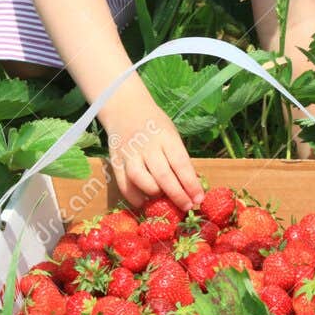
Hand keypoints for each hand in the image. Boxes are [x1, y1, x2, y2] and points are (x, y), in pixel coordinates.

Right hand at [99, 83, 205, 211]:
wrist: (125, 108)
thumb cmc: (154, 124)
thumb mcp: (171, 134)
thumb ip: (179, 157)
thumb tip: (191, 186)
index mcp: (165, 136)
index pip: (181, 163)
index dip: (191, 184)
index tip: (199, 199)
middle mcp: (147, 145)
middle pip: (163, 175)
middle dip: (177, 195)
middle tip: (187, 206)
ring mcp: (129, 153)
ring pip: (141, 180)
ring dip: (155, 194)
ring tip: (164, 200)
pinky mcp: (115, 162)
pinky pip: (124, 185)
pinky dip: (135, 197)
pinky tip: (145, 202)